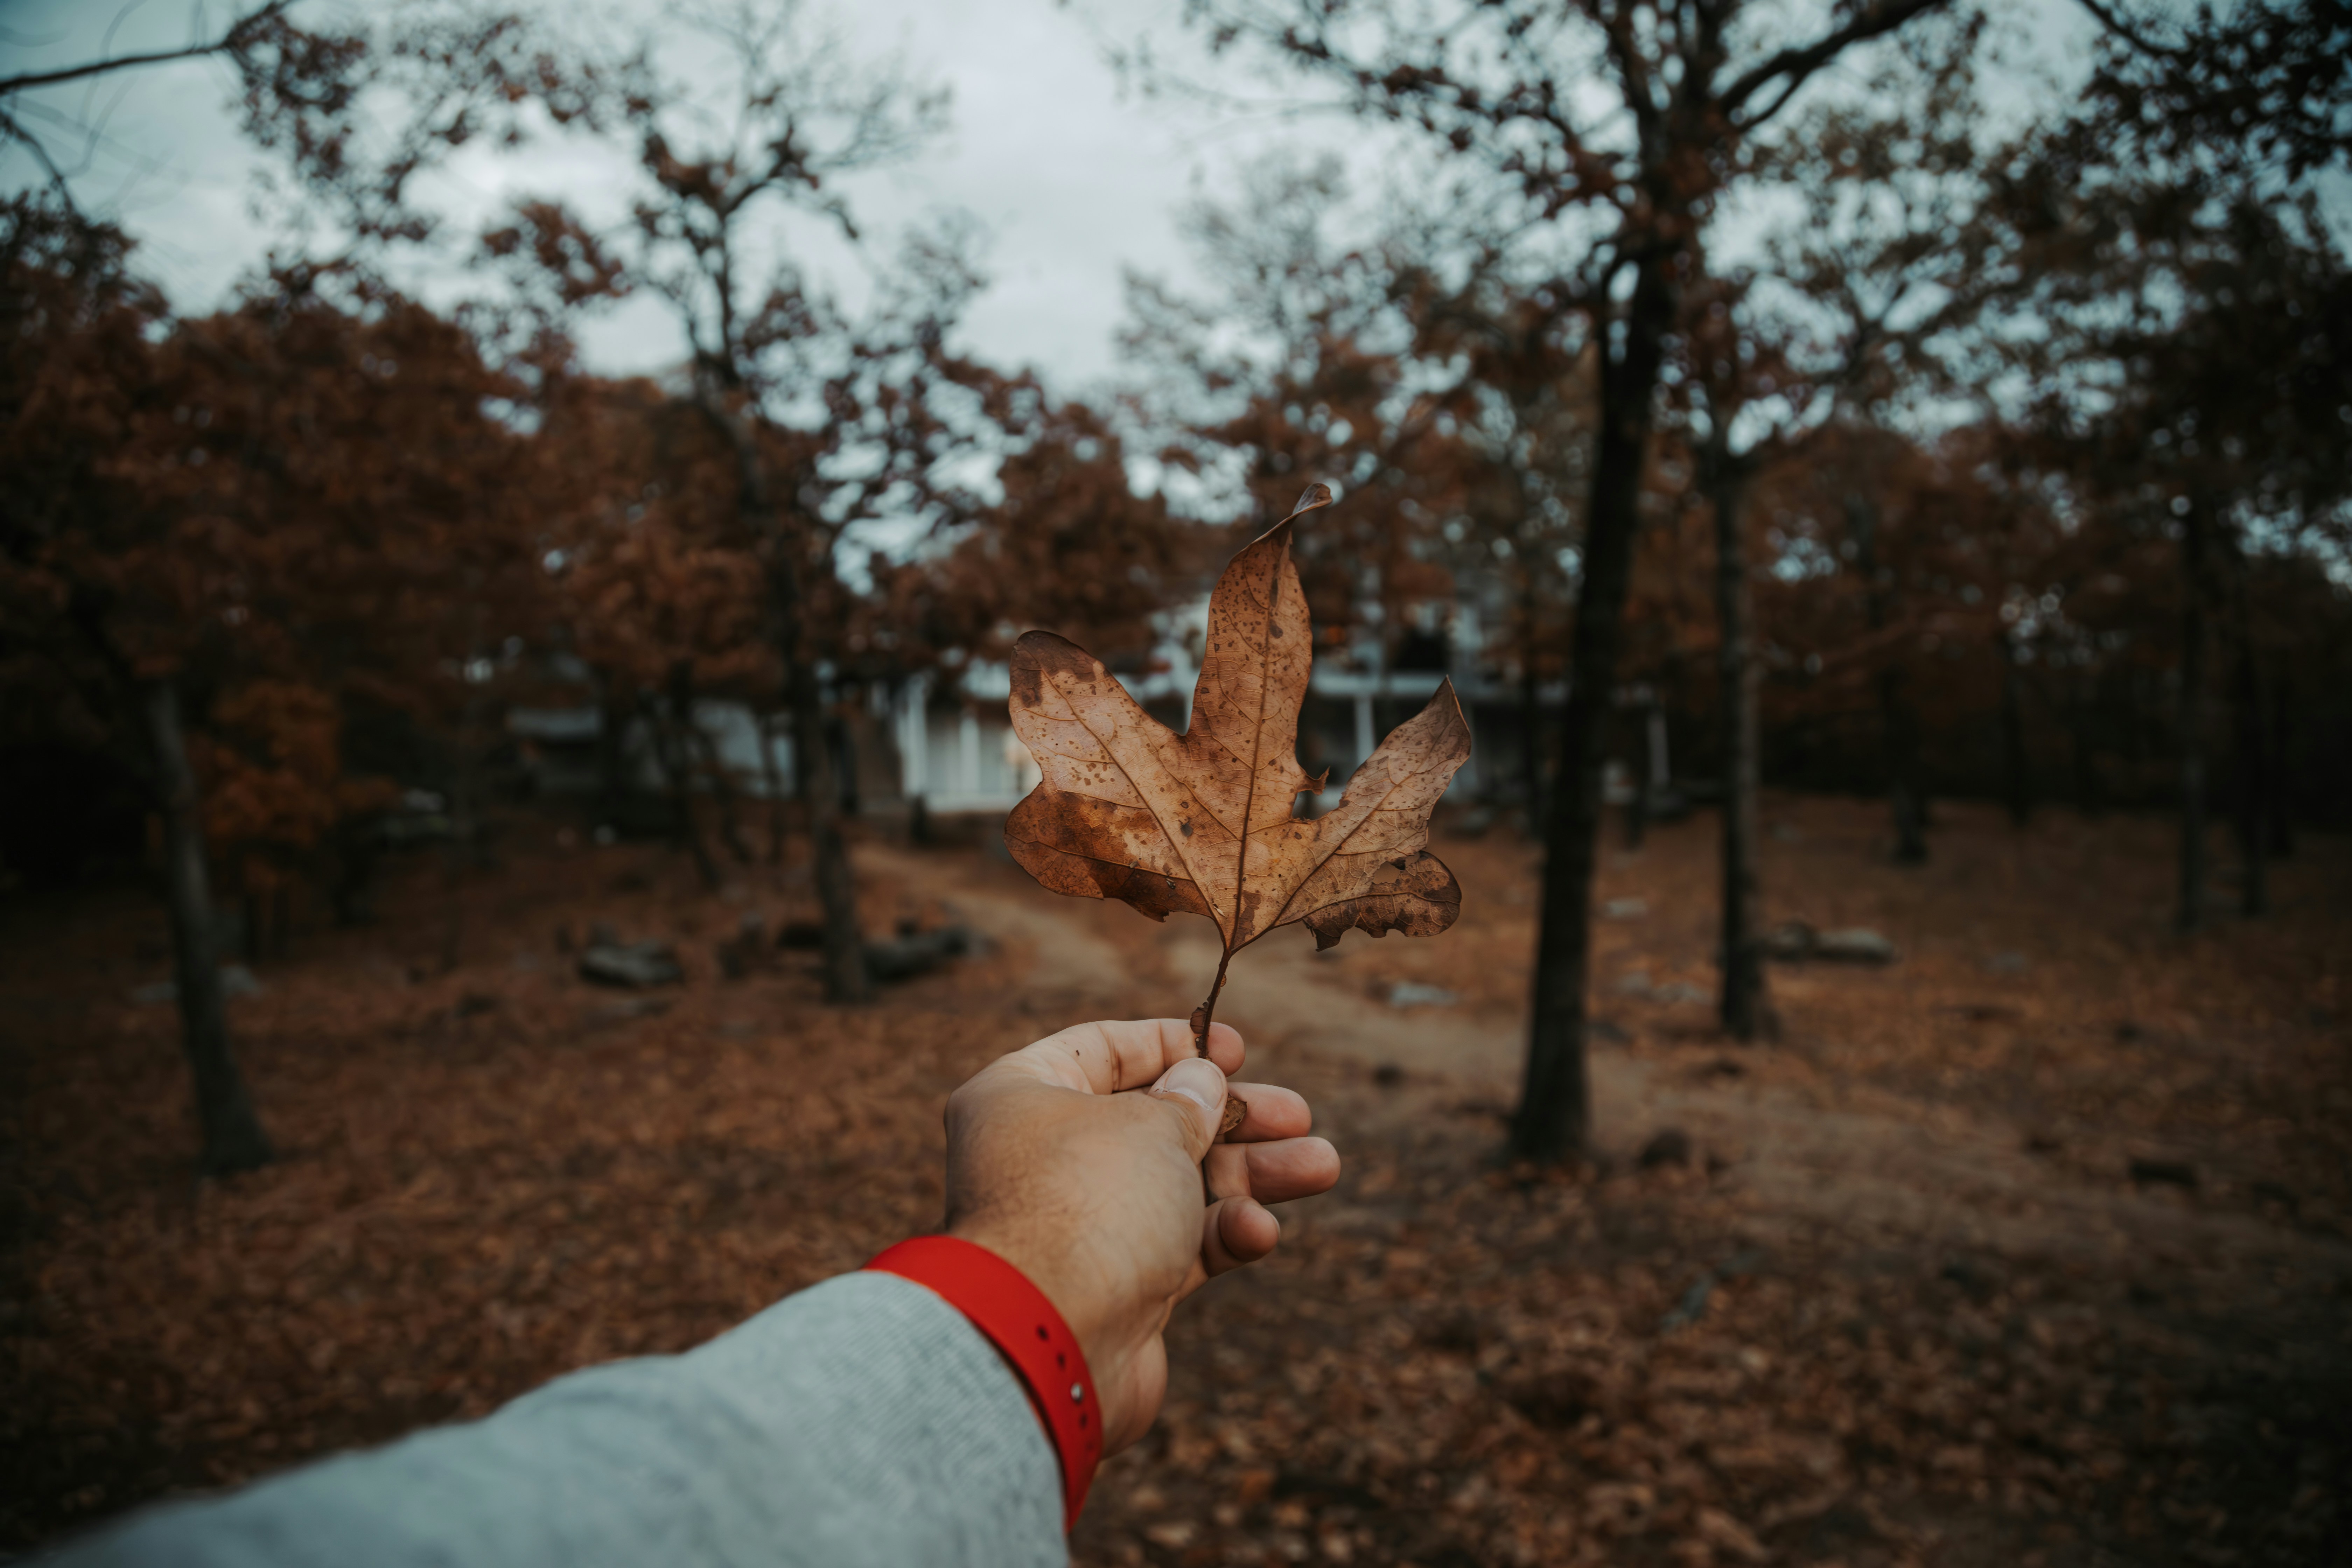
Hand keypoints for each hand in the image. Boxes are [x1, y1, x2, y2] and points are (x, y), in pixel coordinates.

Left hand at [942, 1019, 1338, 1453]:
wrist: (1050, 1342)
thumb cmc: (1089, 1205)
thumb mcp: (1151, 1125)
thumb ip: (1188, 1100)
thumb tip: (1201, 1082)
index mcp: (1022, 1097)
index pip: (1100, 1050)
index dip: (1172, 1045)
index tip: (1236, 1050)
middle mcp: (1045, 1158)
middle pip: (1154, 1121)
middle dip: (1235, 1118)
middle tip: (1298, 1116)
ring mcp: (1082, 1225)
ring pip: (1179, 1185)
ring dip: (1253, 1175)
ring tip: (1322, 1165)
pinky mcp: (1116, 1285)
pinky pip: (1179, 1246)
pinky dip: (1224, 1234)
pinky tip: (1258, 1232)